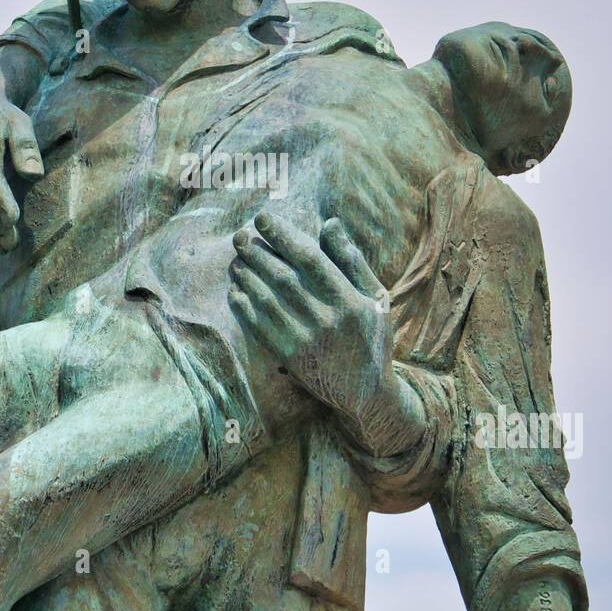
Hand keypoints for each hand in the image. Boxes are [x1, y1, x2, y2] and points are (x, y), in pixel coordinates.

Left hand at [228, 213, 403, 441]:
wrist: (366, 392)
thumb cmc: (371, 335)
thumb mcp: (375, 296)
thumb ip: (351, 260)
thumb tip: (329, 223)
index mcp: (349, 299)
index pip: (310, 259)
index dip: (284, 236)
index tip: (263, 219)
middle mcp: (326, 319)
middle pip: (283, 277)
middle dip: (258, 253)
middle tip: (241, 236)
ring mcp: (306, 340)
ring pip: (268, 300)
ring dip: (248, 277)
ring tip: (237, 259)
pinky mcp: (289, 358)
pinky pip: (260, 327)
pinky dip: (244, 307)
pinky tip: (236, 290)